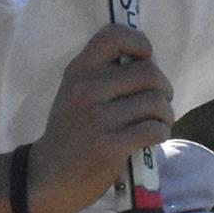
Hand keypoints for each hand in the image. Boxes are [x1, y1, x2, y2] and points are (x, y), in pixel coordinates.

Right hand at [26, 25, 173, 212]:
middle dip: (164, 88)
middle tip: (161, 102)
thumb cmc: (70, 133)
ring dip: (166, 114)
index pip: (113, 35)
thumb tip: (150, 66)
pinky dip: (161, 133)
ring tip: (159, 122)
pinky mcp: (109, 146)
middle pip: (148, 72)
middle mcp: (86, 89)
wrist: (47, 177)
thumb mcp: (74, 93)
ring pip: (155, 103)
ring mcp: (97, 119)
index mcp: (78, 71)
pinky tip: (153, 137)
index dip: (140, 43)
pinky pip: (153, 129)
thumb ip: (103, 76)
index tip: (145, 60)